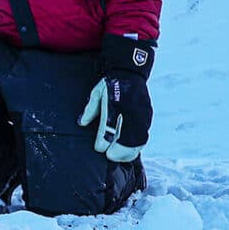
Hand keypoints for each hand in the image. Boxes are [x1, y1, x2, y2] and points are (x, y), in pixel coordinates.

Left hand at [77, 35, 154, 161]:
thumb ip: (90, 110)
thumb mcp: (96, 93)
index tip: (99, 147)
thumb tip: (81, 123)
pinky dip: (137, 145)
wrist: (130, 72)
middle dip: (118, 152)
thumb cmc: (111, 84)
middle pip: (126, 141)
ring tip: (120, 157)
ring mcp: (141, 116)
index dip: (103, 143)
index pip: (108, 133)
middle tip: (110, 156)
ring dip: (129, 152)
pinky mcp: (147, 116)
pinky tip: (131, 149)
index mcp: (114, 108)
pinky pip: (144, 135)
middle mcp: (129, 113)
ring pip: (138, 141)